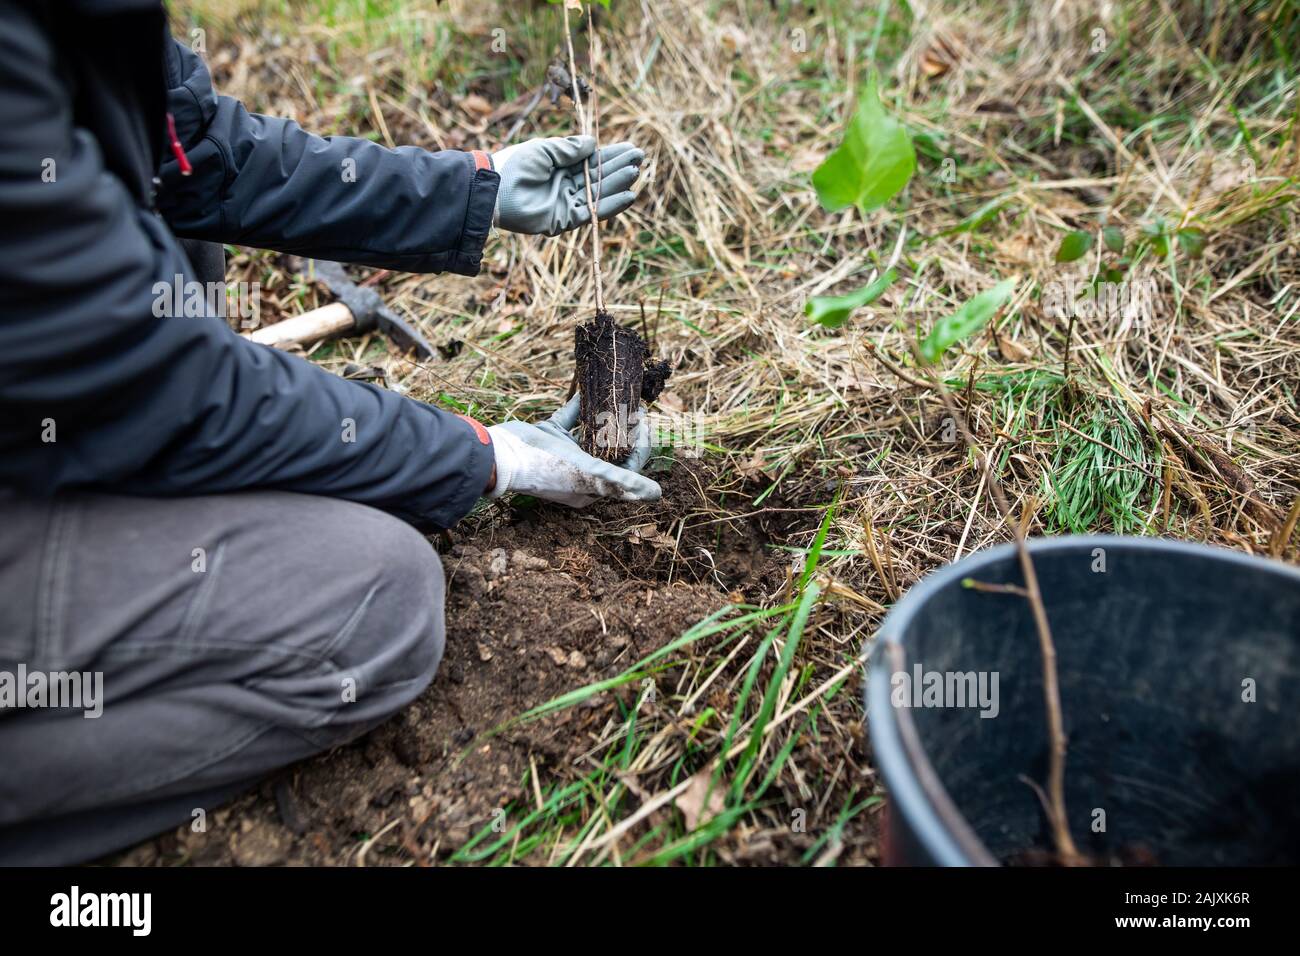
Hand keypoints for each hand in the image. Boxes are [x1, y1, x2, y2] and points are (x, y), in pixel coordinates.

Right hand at [486, 395, 659, 506]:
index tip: (643, 424)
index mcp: (591, 486)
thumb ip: (623, 482)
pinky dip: (579, 406)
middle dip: (625, 428)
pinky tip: (589, 389)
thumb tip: (657, 494)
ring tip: (619, 397)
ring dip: (606, 416)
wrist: (500, 454)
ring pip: (592, 432)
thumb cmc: (546, 467)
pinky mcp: (549, 434)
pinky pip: (570, 418)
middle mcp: (579, 471)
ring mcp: (563, 453)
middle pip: (612, 448)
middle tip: (635, 407)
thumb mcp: (589, 474)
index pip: (626, 467)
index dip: (639, 446)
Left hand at [490, 135, 643, 235]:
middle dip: (619, 167)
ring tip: (636, 172)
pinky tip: (629, 196)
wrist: (496, 189)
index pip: (592, 160)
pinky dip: (611, 205)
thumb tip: (594, 144)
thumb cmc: (515, 164)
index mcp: (561, 166)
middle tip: (640, 157)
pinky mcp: (566, 220)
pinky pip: (593, 212)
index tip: (631, 148)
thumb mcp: (545, 149)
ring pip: (598, 193)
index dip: (612, 155)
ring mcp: (567, 202)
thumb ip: (569, 148)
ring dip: (618, 183)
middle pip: (599, 176)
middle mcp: (566, 184)